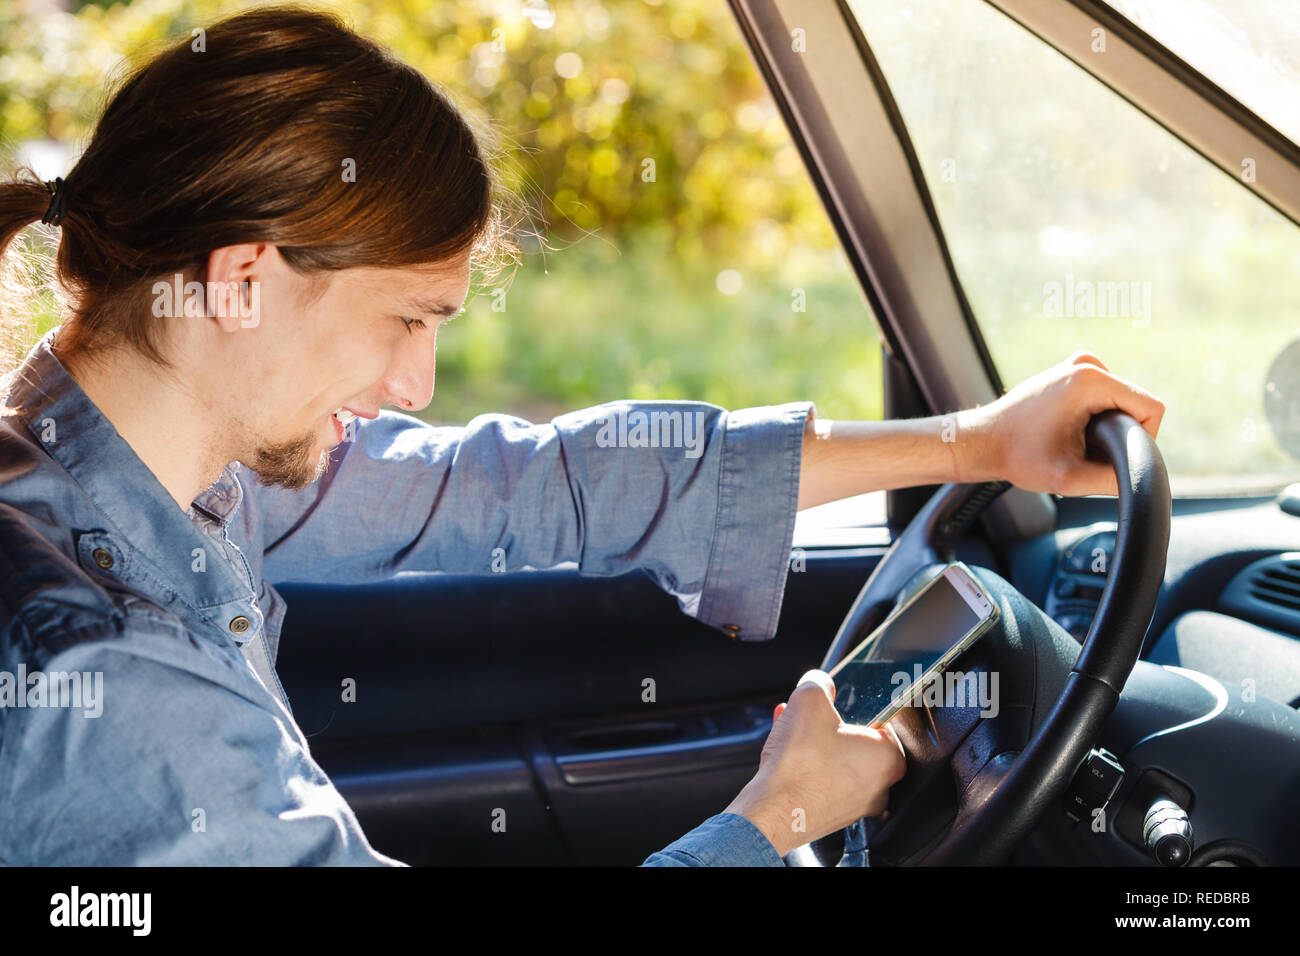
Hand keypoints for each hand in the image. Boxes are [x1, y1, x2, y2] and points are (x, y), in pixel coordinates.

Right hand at [723, 670, 906, 857]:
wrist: (772, 811)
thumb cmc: (799, 764)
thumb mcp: (809, 700)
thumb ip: (819, 682)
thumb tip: (819, 681)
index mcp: (889, 758)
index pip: (881, 721)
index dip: (853, 706)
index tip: (835, 704)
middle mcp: (879, 786)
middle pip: (855, 742)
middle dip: (828, 725)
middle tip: (809, 717)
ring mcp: (855, 806)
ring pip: (836, 761)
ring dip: (813, 742)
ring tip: (789, 729)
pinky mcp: (831, 817)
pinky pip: (822, 781)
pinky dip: (806, 765)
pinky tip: (784, 752)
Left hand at [958, 351, 1165, 496]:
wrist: (983, 443)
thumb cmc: (1018, 457)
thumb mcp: (1070, 479)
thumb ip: (1114, 479)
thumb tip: (1144, 476)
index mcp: (1091, 379)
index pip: (1152, 408)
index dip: (1144, 438)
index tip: (1113, 456)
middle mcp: (1086, 364)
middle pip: (1135, 404)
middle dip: (1121, 434)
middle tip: (1085, 454)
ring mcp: (1077, 366)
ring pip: (1121, 403)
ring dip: (1108, 428)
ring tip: (1074, 444)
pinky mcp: (1070, 374)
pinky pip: (1104, 399)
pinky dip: (1095, 419)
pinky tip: (1068, 434)